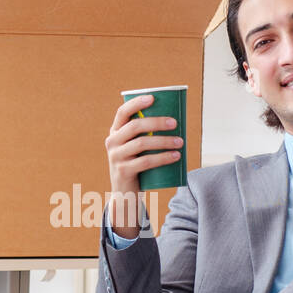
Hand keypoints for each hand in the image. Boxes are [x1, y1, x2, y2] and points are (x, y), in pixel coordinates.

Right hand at [104, 94, 182, 235]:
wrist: (124, 194)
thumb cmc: (136, 165)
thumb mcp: (136, 149)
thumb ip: (146, 135)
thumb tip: (175, 121)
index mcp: (115, 132)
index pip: (122, 112)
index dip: (137, 103)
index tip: (153, 98)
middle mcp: (112, 142)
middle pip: (135, 126)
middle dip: (157, 122)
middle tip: (175, 123)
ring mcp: (116, 157)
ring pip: (142, 143)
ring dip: (164, 141)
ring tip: (180, 141)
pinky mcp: (123, 171)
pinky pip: (145, 162)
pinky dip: (163, 158)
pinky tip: (176, 156)